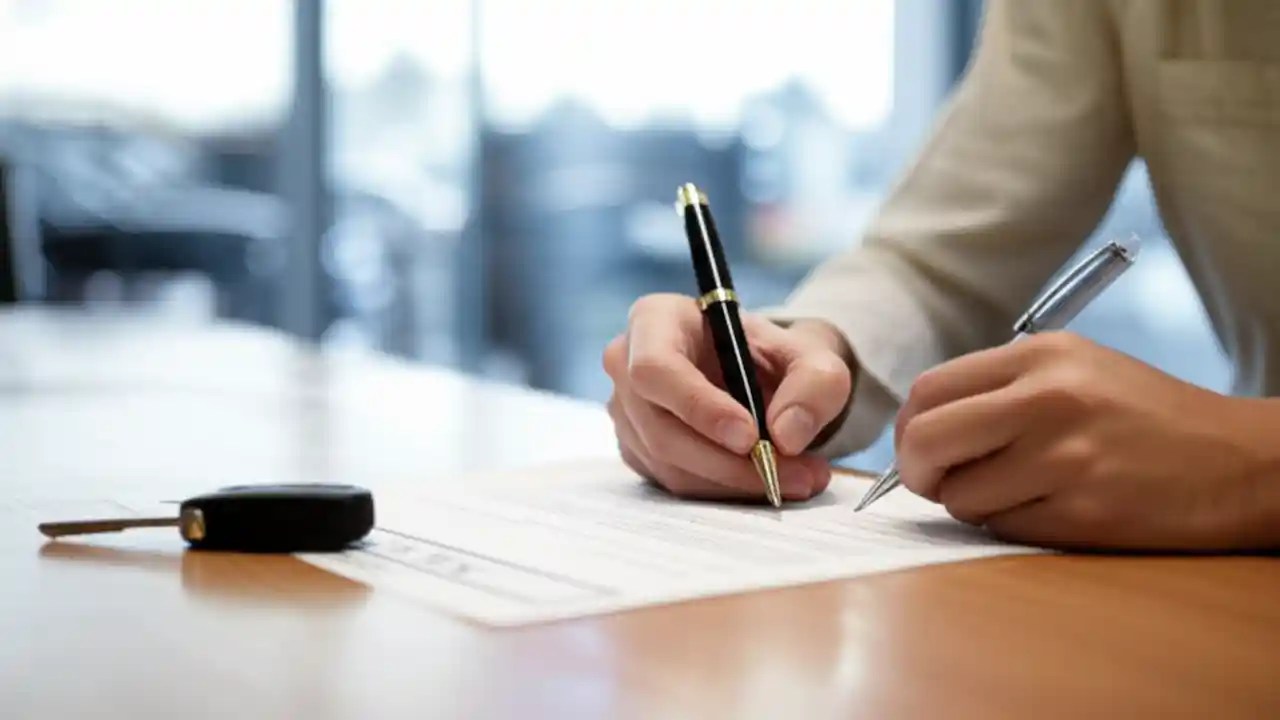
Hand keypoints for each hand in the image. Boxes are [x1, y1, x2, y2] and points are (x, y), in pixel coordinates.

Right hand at [603, 294, 854, 501]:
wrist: (760, 379)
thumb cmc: (773, 357)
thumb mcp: (813, 355)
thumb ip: (814, 384)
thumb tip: (787, 435)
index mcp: (654, 320)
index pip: (656, 368)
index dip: (698, 407)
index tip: (749, 437)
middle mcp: (626, 364)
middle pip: (662, 429)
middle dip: (729, 462)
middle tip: (792, 474)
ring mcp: (626, 412)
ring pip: (670, 465)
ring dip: (736, 482)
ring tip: (799, 478)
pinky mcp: (637, 451)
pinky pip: (673, 484)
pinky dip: (724, 491)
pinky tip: (767, 480)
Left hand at [895, 332, 1279, 550]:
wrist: (1241, 462)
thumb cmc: (1144, 417)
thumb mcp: (1075, 369)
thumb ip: (998, 388)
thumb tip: (918, 430)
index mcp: (1040, 356)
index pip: (928, 391)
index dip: (908, 428)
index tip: (917, 447)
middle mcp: (1048, 400)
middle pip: (925, 441)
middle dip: (916, 470)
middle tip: (935, 481)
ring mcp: (1065, 459)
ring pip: (958, 496)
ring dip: (971, 504)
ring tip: (1017, 491)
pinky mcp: (1082, 514)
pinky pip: (1002, 529)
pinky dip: (1010, 526)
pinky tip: (1050, 508)